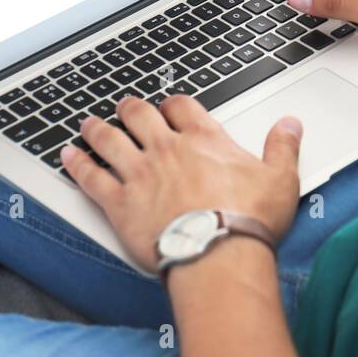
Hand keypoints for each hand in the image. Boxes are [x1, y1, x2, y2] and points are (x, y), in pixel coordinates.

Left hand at [60, 96, 301, 273]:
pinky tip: (67, 156)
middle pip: (139, 115)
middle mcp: (167, 150)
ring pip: (109, 140)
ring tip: (88, 124)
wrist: (217, 252)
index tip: (169, 106)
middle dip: (130, 108)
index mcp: (204, 140)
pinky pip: (91, 177)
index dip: (173, 104)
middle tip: (125, 106)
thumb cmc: (248, 220)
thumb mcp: (281, 179)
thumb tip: (290, 125)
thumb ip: (283, 147)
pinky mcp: (119, 202)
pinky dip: (77, 164)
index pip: (182, 107)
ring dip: (97, 129)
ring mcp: (140, 174)